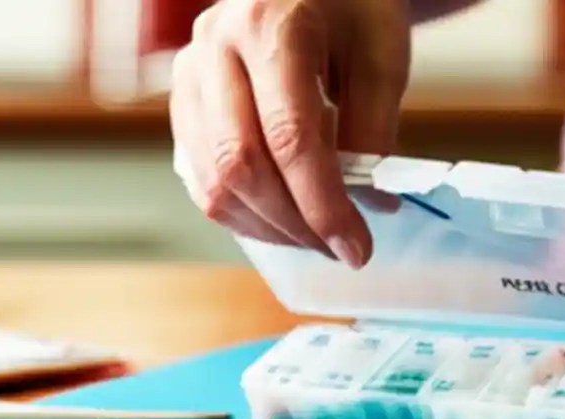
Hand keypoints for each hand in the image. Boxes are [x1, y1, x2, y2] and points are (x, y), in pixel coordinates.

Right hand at [171, 0, 411, 267]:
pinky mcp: (182, 101)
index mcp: (269, 23)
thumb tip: (362, 204)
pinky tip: (284, 221)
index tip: (357, 246)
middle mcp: (214, 46)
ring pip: (212, 181)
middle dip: (294, 224)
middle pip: (239, 165)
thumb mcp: (382, 54)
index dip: (323, 205)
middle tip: (341, 249)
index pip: (289, 136)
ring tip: (317, 238)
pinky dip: (244, 214)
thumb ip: (374, 128)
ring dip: (268, 228)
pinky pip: (200, 179)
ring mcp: (188, 74)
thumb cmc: (351, 7)